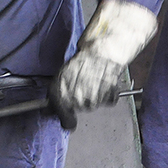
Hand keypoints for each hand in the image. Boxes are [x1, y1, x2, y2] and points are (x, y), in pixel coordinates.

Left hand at [52, 0, 156, 130]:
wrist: (105, 46)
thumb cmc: (85, 55)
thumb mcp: (66, 69)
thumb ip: (61, 88)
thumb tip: (57, 105)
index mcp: (61, 86)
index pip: (61, 108)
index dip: (65, 117)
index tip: (68, 121)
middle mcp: (75, 92)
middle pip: (80, 108)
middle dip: (82, 101)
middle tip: (87, 85)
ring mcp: (92, 94)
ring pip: (93, 106)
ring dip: (96, 97)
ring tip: (97, 80)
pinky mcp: (108, 93)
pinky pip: (108, 101)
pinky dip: (110, 94)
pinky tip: (108, 84)